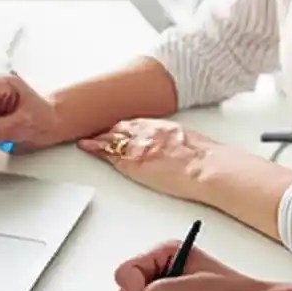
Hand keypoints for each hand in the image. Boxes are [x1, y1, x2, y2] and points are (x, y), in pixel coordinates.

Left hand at [78, 119, 213, 202]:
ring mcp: (138, 146)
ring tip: (85, 138)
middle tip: (95, 130)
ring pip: (111, 138)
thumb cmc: (205, 158)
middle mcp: (147, 132)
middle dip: (107, 130)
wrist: (206, 167)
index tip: (116, 127)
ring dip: (97, 138)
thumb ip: (176, 141)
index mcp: (163, 126)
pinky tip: (86, 147)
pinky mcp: (132, 162)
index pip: (136, 123)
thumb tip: (176, 148)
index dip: (123, 126)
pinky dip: (95, 149)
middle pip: (120, 128)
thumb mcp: (191, 142)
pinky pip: (108, 153)